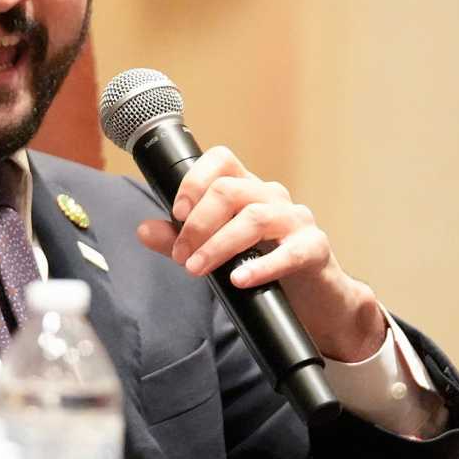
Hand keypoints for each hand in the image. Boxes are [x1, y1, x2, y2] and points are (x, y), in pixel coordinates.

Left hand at [135, 146, 383, 362]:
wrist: (314, 298)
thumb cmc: (264, 265)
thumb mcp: (216, 251)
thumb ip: (180, 239)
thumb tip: (144, 230)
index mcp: (247, 189)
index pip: (221, 160)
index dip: (194, 180)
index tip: (176, 212)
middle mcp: (271, 197)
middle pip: (229, 190)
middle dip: (196, 224)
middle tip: (181, 256)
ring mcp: (296, 220)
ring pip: (254, 218)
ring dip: (218, 245)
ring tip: (197, 269)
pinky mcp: (314, 248)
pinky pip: (290, 252)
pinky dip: (262, 266)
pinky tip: (240, 280)